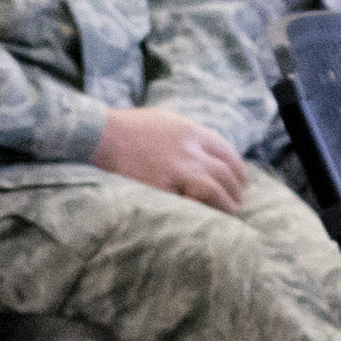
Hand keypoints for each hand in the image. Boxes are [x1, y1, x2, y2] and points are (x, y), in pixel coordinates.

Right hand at [90, 107, 248, 209]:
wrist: (99, 135)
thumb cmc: (129, 127)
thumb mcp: (165, 119)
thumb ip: (189, 131)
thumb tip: (209, 140)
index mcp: (192, 132)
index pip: (227, 153)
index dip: (238, 171)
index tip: (240, 183)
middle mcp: (189, 150)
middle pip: (226, 173)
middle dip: (236, 191)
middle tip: (237, 203)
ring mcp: (176, 170)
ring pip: (215, 190)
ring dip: (226, 205)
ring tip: (228, 215)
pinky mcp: (161, 188)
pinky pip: (190, 204)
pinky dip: (201, 212)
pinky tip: (205, 220)